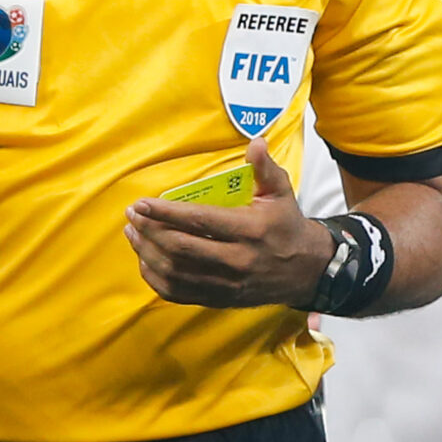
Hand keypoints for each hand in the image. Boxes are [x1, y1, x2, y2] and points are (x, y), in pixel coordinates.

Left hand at [125, 137, 334, 308]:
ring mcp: (226, 284)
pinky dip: (156, 278)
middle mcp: (237, 260)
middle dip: (150, 231)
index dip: (166, 213)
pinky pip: (179, 293)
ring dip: (147, 253)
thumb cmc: (288, 227)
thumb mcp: (281, 193)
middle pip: (181, 248)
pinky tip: (146, 261)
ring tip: (134, 234)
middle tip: (133, 216)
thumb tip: (255, 142)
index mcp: (250, 231)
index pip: (199, 221)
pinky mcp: (220, 299)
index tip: (141, 203)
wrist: (307, 272)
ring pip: (175, 272)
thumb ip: (264, 167)